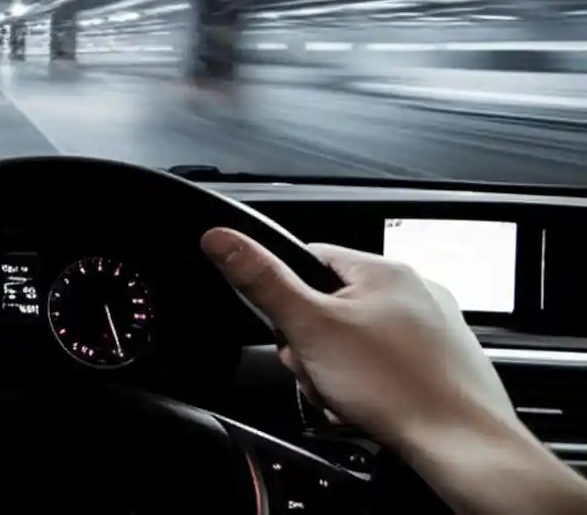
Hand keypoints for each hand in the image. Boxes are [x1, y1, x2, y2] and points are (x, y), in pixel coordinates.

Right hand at [199, 228, 514, 450]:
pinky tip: (368, 405)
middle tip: (317, 370)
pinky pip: (386, 365)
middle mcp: (415, 290)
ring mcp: (433, 328)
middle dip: (312, 344)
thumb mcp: (309, 328)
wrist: (460, 442)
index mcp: (382, 270)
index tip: (287, 329)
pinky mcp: (443, 362)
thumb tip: (222, 239)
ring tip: (344, 394)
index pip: (311, 259)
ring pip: (357, 340)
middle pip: (332, 306)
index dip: (287, 297)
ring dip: (337, 369)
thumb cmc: (394, 384)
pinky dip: (369, 385)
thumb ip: (263, 281)